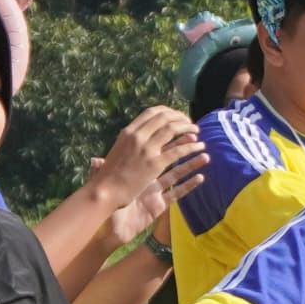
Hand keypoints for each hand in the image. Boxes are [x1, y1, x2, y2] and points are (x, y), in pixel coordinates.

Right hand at [88, 107, 206, 216]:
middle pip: (164, 118)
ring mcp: (147, 149)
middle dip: (180, 118)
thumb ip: (129, 142)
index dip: (167, 111)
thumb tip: (134, 133)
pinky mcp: (155, 164)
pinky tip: (199, 147)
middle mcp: (138, 136)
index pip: (151, 113)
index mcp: (128, 132)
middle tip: (189, 123)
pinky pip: (178, 151)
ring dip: (187, 128)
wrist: (105, 191)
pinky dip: (191, 147)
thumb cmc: (108, 175)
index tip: (177, 115)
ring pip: (173, 130)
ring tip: (197, 131)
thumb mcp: (117, 151)